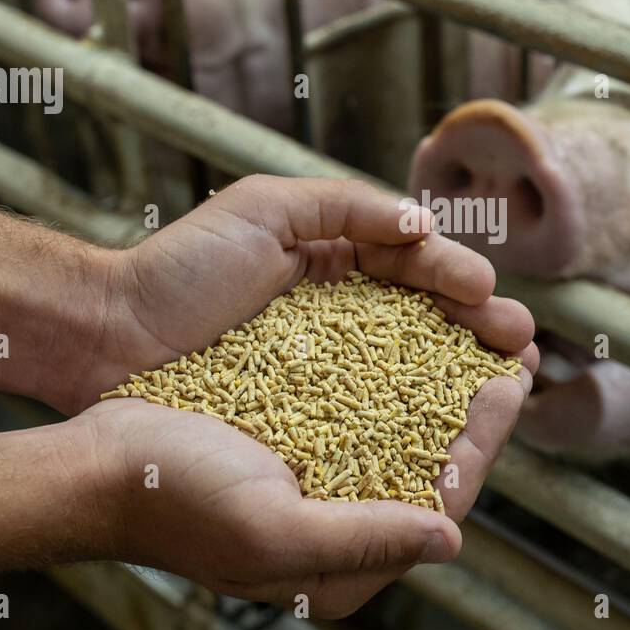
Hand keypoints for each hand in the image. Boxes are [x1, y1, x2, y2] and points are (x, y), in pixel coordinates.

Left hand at [66, 174, 536, 412]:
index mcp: (335, 263)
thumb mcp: (267, 208)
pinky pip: (368, 415)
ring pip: (409, 370)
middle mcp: (339, 318)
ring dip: (462, 375)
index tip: (491, 297)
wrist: (108, 334)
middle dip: (478, 331)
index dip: (457, 281)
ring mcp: (325, 370)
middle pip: (427, 322)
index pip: (413, 267)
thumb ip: (349, 205)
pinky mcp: (305, 417)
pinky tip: (449, 424)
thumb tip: (424, 225)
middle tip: (521, 345)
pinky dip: (413, 418)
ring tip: (508, 383)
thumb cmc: (182, 266)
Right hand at [78, 354, 529, 616]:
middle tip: (516, 345)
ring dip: (443, 371)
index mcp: (342, 561)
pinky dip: (394, 359)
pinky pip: (362, 395)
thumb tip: (449, 537)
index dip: (482, 440)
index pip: (438, 498)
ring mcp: (318, 471)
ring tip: (479, 323)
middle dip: (475, 401)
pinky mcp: (296, 429)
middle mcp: (339, 517)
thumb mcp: (271, 531)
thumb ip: (363, 538)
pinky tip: (415, 322)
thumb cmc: (174, 500)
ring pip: (404, 419)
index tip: (509, 382)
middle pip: (431, 455)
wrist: (96, 460)